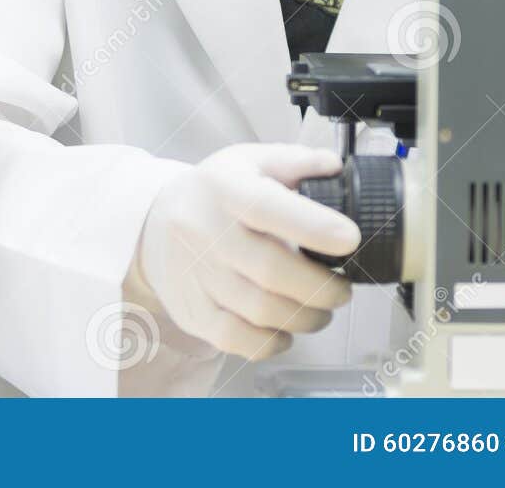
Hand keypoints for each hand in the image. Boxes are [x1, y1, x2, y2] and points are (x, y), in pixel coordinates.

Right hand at [131, 144, 357, 359]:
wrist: (154, 221)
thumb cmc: (213, 194)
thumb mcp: (248, 161)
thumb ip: (296, 161)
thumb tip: (335, 168)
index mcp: (225, 189)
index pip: (266, 207)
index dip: (311, 226)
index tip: (349, 238)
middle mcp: (204, 231)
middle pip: (271, 271)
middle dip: (322, 287)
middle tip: (342, 289)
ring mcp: (195, 275)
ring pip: (260, 310)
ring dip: (306, 317)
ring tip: (321, 309)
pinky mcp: (190, 310)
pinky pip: (236, 339)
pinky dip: (271, 343)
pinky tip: (285, 331)